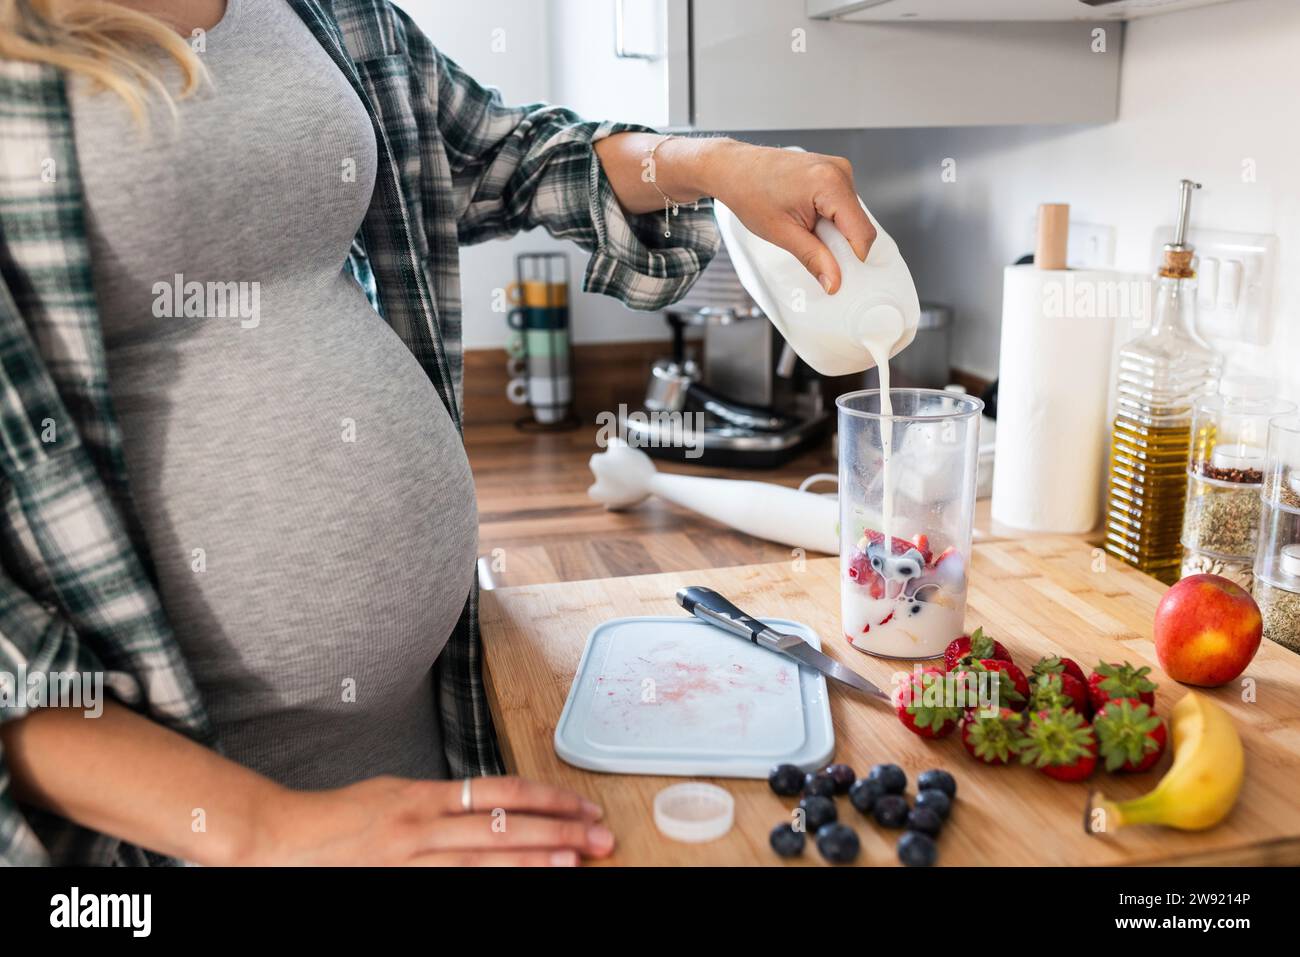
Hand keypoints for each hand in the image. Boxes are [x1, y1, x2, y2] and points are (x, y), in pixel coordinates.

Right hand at [245, 775, 612, 865]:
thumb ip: (441, 802)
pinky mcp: (402, 883)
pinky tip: (521, 885)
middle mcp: (424, 826)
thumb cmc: (338, 818)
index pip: (502, 792)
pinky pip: (457, 887)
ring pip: (486, 859)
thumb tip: (486, 807)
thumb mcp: (396, 793)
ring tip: (576, 861)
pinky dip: (493, 886)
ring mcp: (413, 860)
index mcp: (426, 795)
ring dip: (535, 859)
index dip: (547, 798)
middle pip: (504, 826)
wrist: (283, 840)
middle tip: (599, 836)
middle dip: (558, 831)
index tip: (581, 805)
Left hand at [701, 140, 875, 293]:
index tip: (835, 271)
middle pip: (859, 224)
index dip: (851, 258)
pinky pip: (843, 204)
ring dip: (833, 230)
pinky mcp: (833, 170)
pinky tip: (806, 215)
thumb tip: (834, 282)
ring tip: (802, 225)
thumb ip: (813, 258)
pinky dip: (829, 217)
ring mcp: (838, 167)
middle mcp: (840, 170)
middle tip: (808, 243)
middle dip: (839, 243)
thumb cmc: (750, 193)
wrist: (734, 169)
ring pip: (852, 215)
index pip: (862, 232)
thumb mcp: (782, 234)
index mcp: (830, 183)